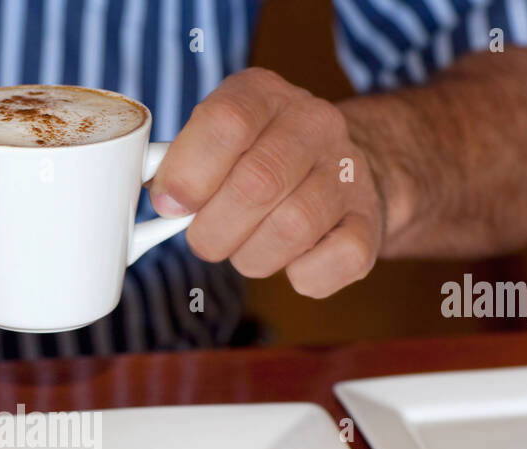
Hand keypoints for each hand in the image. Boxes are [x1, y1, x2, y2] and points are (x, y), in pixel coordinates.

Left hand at [150, 68, 386, 297]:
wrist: (342, 169)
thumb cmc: (258, 161)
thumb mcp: (214, 142)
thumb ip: (179, 163)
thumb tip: (157, 197)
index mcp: (263, 95)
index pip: (226, 123)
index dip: (188, 174)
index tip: (172, 205)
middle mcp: (313, 124)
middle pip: (256, 184)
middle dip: (214, 230)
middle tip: (207, 238)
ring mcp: (348, 172)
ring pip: (291, 228)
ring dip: (252, 256)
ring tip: (248, 247)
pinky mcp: (369, 223)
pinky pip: (332, 261)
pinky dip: (300, 276)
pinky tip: (291, 260)